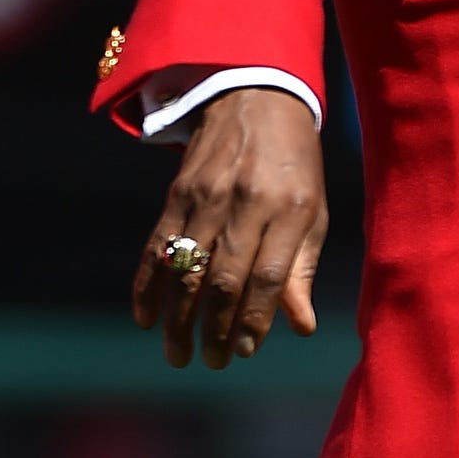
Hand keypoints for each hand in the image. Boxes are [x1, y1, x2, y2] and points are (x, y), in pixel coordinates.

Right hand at [133, 85, 327, 370]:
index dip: (254, 320)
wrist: (255, 95)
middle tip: (212, 362)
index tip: (246, 352)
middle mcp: (244, 202)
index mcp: (288, 209)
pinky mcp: (176, 193)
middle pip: (223, 279)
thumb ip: (302, 269)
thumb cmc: (295, 165)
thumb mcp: (314, 211)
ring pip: (187, 269)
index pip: (267, 277)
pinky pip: (156, 246)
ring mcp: (205, 196)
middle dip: (215, 329)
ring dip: (178, 319)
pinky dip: (147, 284)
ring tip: (178, 355)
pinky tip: (144, 317)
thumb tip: (301, 326)